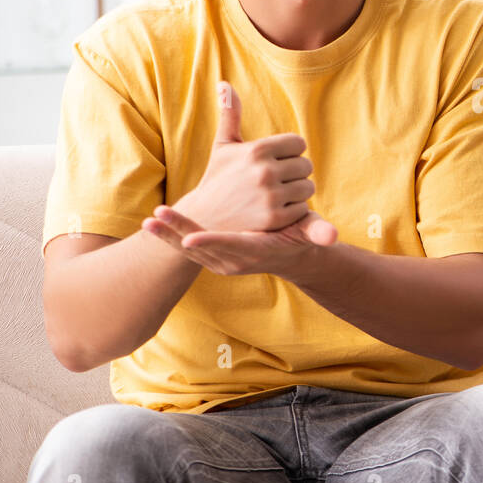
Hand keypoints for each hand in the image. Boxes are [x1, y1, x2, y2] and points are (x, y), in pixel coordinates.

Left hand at [141, 203, 338, 277]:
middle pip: (201, 249)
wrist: (290, 256)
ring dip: (168, 236)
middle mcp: (234, 260)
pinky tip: (153, 224)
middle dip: (176, 235)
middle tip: (155, 220)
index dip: (210, 241)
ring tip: (147, 221)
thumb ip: (319, 233)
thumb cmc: (299, 237)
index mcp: (254, 251)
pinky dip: (170, 236)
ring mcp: (220, 262)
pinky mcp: (211, 257)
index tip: (189, 238)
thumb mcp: (309, 232)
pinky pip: (186, 249)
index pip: (230, 246)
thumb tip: (334, 236)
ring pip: (189, 250)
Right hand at [177, 80, 316, 232]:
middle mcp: (265, 171)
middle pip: (306, 166)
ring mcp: (271, 196)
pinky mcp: (275, 219)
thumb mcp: (223, 146)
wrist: (203, 221)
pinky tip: (275, 210)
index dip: (290, 153)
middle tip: (275, 181)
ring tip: (276, 195)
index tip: (276, 162)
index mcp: (257, 149)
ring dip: (296, 192)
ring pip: (308, 188)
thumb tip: (224, 84)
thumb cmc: (217, 178)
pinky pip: (303, 208)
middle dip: (294, 173)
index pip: (299, 144)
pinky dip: (294, 211)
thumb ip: (230, 114)